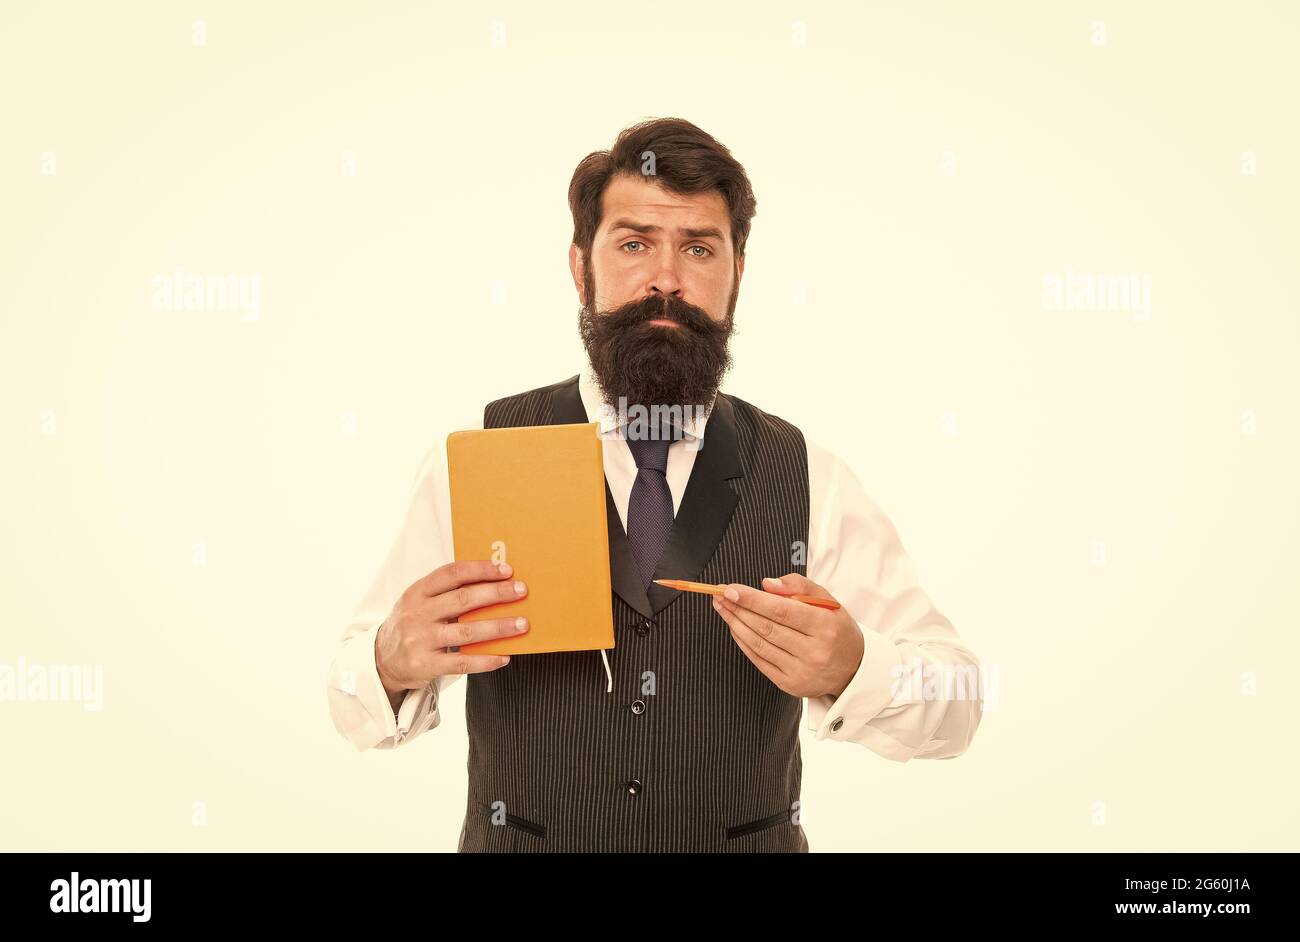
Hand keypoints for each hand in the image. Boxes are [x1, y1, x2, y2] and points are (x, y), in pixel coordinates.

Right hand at [375, 560, 529, 700]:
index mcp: (417, 592)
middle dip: (497, 594)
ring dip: (499, 627)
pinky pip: (462, 662)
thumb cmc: (412, 625)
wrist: (381, 660)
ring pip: (467, 632)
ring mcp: (421, 641)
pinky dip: (486, 660)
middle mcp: (418, 614)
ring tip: (522, 624)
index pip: (452, 574)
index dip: (481, 570)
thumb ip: (447, 592)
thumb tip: (493, 582)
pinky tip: (505, 656)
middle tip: (521, 591)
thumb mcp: (419, 602)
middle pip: (463, 600)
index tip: (506, 570)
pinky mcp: (425, 665)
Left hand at [711, 573, 863, 698]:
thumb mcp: (827, 601)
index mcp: (825, 627)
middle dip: (738, 609)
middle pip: (766, 627)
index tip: (731, 589)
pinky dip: (743, 642)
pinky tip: (735, 627)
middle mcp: (814, 652)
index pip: (781, 610)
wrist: (853, 669)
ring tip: (723, 608)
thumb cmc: (836, 629)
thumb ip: (798, 586)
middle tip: (720, 595)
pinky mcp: (790, 685)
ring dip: (736, 624)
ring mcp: (801, 671)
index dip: (752, 599)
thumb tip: (766, 584)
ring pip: (759, 644)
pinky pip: (759, 661)